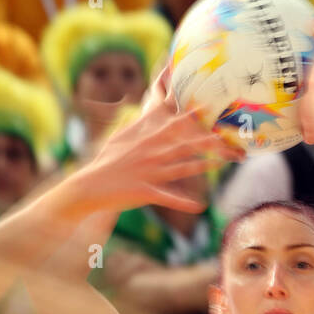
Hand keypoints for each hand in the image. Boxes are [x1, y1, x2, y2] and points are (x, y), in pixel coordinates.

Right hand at [74, 62, 243, 214]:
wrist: (89, 185)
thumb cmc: (106, 162)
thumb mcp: (120, 139)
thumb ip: (137, 127)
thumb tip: (146, 112)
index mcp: (144, 141)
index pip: (171, 126)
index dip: (190, 117)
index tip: (207, 107)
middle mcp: (149, 154)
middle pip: (182, 145)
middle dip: (204, 140)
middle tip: (224, 135)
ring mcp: (148, 173)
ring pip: (181, 169)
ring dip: (202, 166)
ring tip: (221, 164)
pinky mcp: (145, 192)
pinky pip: (168, 197)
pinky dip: (183, 203)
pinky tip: (199, 206)